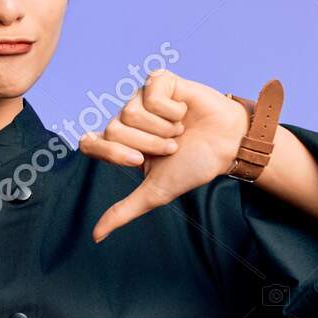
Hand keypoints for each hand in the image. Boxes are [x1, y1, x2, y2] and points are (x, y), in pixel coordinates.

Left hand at [80, 69, 249, 242]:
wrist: (226, 146)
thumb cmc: (193, 166)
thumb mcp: (155, 193)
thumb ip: (123, 210)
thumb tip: (95, 237)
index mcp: (120, 143)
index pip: (90, 143)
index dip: (111, 152)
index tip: (138, 160)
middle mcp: (126, 118)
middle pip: (114, 130)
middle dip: (149, 144)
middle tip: (172, 146)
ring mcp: (141, 97)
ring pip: (131, 112)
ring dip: (163, 129)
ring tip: (180, 131)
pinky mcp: (158, 81)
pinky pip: (151, 93)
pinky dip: (172, 110)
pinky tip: (184, 112)